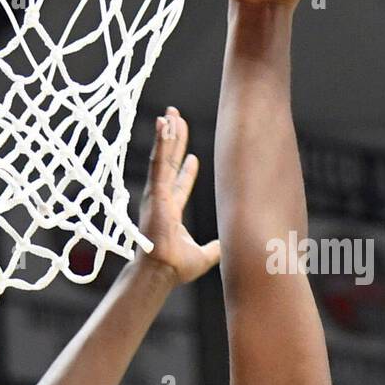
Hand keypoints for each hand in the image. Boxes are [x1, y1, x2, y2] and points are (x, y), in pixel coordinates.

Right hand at [135, 108, 219, 284]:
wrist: (162, 271)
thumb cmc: (176, 267)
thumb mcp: (204, 256)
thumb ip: (215, 249)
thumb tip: (229, 248)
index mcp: (171, 211)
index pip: (179, 184)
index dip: (186, 169)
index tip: (192, 155)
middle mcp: (162, 198)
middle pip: (170, 162)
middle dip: (174, 141)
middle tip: (176, 120)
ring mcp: (157, 193)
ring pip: (162, 156)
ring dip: (166, 134)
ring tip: (169, 113)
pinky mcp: (154, 192)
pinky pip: (159, 161)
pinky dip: (161, 142)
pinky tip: (163, 125)